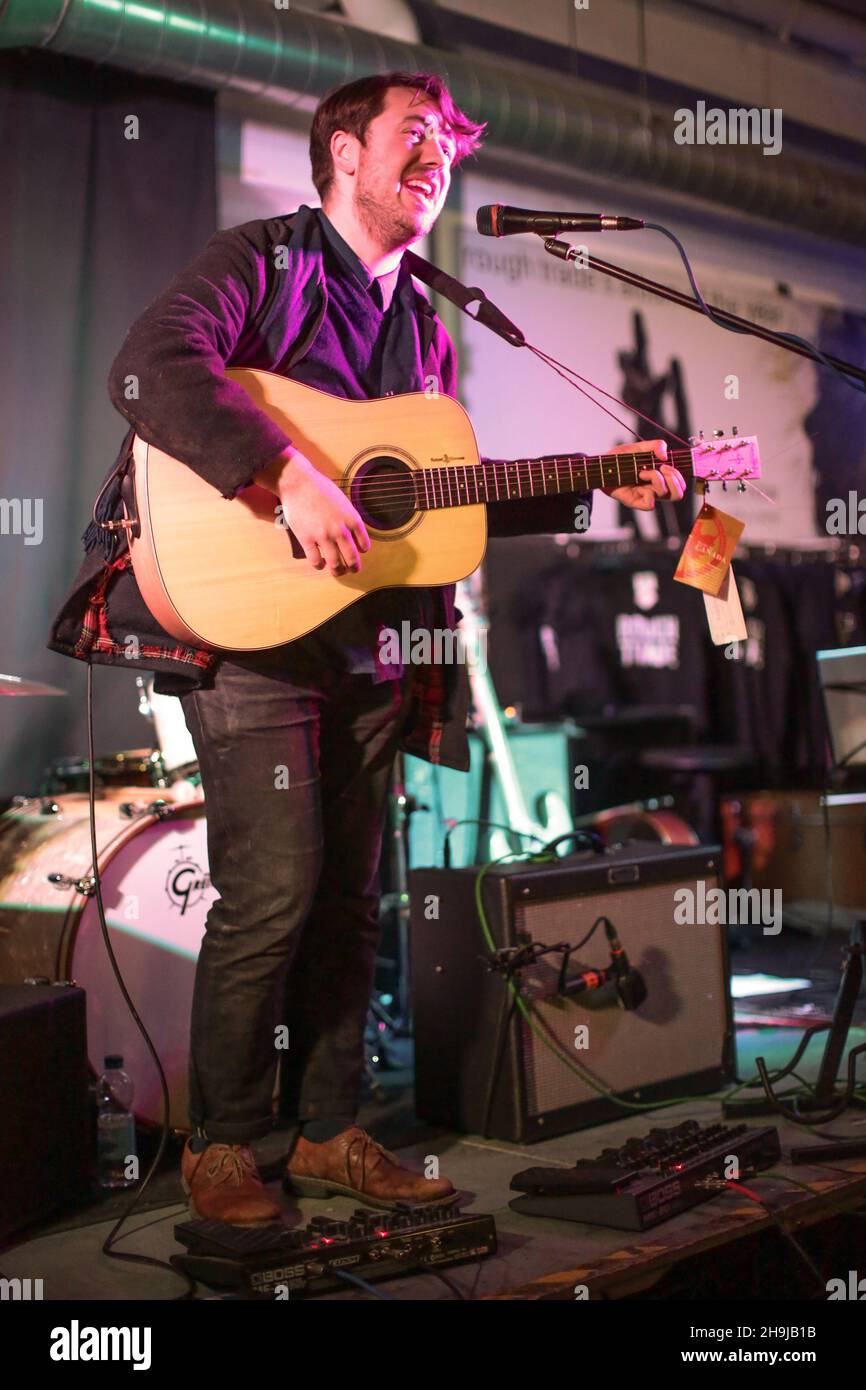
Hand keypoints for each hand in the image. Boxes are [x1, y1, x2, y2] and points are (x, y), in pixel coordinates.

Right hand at [256, 446, 369, 574]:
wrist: (298, 482)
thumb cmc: (320, 488)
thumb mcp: (343, 501)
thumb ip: (349, 517)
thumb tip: (353, 533)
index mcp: (352, 519)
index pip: (364, 544)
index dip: (362, 550)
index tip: (359, 551)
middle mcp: (340, 530)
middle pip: (352, 558)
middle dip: (354, 567)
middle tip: (352, 569)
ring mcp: (323, 536)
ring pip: (336, 564)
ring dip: (338, 571)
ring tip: (337, 571)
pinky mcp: (307, 539)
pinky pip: (316, 561)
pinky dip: (320, 565)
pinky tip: (321, 563)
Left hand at [602, 440, 685, 510]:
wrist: (602, 465)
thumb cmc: (620, 458)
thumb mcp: (640, 446)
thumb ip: (656, 445)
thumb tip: (665, 456)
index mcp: (660, 478)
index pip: (681, 484)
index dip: (679, 476)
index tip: (666, 464)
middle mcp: (655, 489)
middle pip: (679, 494)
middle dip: (674, 478)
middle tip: (662, 468)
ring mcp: (645, 496)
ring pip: (666, 495)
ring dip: (658, 479)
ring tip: (643, 472)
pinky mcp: (635, 501)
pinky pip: (650, 504)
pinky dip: (649, 492)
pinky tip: (639, 480)